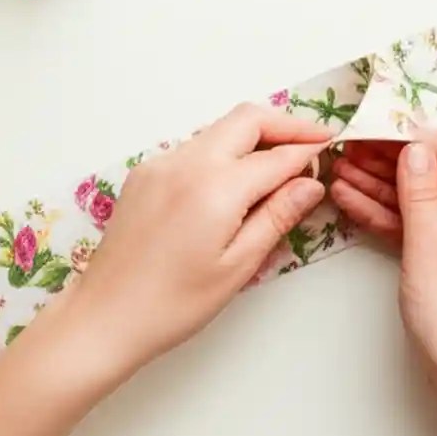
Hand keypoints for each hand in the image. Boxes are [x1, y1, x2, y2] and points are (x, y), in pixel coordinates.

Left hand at [61, 104, 331, 379]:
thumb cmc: (174, 304)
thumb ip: (277, 216)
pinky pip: (195, 147)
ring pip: (219, 130)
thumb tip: (311, 183)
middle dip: (285, 125)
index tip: (331, 152)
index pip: (276, 156)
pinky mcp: (145, 174)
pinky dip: (225, 151)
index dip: (308, 151)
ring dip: (255, 136)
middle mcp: (186, 162)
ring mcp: (161, 164)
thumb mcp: (238, 265)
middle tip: (314, 142)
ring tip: (281, 165)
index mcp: (214, 187)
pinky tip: (238, 181)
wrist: (105, 317)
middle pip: (247, 119)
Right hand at [330, 133, 436, 423]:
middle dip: (387, 159)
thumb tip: (412, 148)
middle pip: (433, 173)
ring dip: (380, 186)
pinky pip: (416, 229)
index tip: (365, 127)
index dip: (405, 136)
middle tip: (342, 147)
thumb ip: (421, 195)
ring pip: (419, 201)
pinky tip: (351, 202)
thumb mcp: (431, 251)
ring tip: (336, 171)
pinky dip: (387, 217)